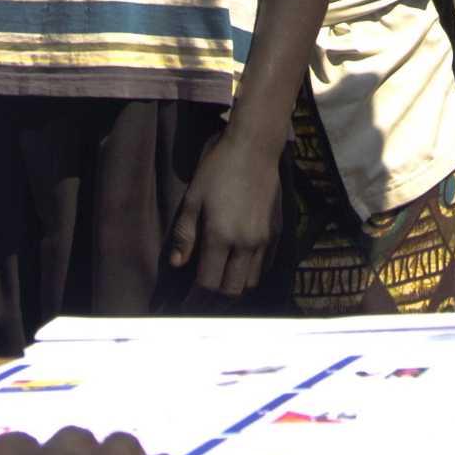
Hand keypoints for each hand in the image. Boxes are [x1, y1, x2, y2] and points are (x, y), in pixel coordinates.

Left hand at [166, 126, 283, 297]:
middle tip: (199, 307)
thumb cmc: (218, 169)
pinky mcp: (277, 231)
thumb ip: (185, 235)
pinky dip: (251, 276)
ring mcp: (264, 239)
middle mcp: (245, 244)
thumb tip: (177, 264)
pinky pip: (265, 266)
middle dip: (213, 305)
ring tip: (218, 292)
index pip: (207, 285)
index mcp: (221, 237)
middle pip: (231, 292)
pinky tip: (240, 272)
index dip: (194, 302)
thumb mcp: (193, 199)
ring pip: (250, 283)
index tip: (183, 308)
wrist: (255, 147)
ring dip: (233, 292)